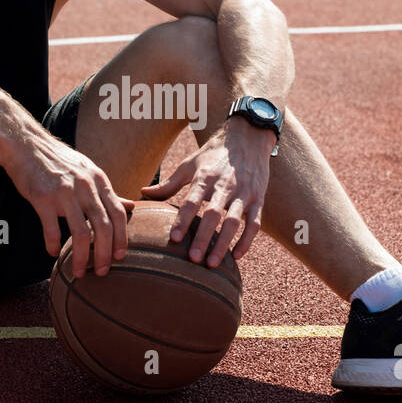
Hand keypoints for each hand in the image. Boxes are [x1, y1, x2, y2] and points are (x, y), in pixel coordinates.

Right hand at [6, 130, 133, 278]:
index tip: (120, 257)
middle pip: (103, 227)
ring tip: (80, 272)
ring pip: (80, 233)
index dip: (122, 238)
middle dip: (105, 254)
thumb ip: (109, 193)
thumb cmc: (60, 162)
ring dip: (81, 257)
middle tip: (103, 272)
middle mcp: (85, 187)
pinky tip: (53, 253)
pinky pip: (51, 229)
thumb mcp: (90, 172)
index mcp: (99, 181)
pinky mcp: (43, 198)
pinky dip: (52, 245)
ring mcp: (64, 192)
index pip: (118, 214)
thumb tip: (131, 206)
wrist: (27, 146)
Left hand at [139, 119, 273, 267]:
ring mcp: (244, 193)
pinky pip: (254, 224)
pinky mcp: (258, 199)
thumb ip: (168, 184)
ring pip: (235, 222)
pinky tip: (236, 256)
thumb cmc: (213, 154)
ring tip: (212, 264)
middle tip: (193, 260)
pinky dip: (247, 241)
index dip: (183, 220)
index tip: (174, 239)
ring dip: (224, 244)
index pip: (192, 201)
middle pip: (213, 215)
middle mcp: (224, 185)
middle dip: (204, 238)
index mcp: (205, 177)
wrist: (248, 137)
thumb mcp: (189, 165)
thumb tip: (142, 193)